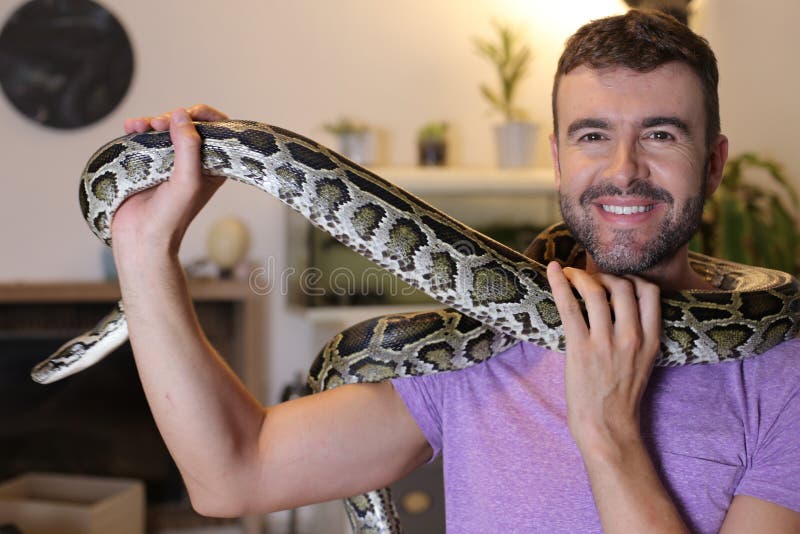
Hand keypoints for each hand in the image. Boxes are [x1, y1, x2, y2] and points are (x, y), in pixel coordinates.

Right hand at [111, 104, 228, 259]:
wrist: (141, 238)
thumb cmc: (171, 216)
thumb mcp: (187, 181)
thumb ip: (188, 147)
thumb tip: (182, 115)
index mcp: (212, 166)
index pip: (217, 130)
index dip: (204, 116)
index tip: (188, 114)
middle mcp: (193, 162)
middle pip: (189, 125)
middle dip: (174, 118)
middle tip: (159, 123)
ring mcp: (169, 162)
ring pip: (165, 129)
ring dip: (153, 121)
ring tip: (140, 125)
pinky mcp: (148, 164)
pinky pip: (146, 138)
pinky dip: (139, 129)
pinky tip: (130, 127)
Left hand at [546, 261, 660, 457]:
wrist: (607, 427)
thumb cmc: (620, 396)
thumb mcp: (643, 362)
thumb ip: (638, 334)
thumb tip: (620, 306)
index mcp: (651, 340)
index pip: (651, 292)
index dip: (632, 278)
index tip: (616, 279)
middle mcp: (631, 337)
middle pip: (623, 286)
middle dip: (605, 275)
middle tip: (590, 278)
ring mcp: (605, 342)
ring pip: (596, 291)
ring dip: (581, 275)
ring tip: (570, 273)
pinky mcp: (580, 348)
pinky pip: (569, 306)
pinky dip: (560, 283)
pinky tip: (552, 270)